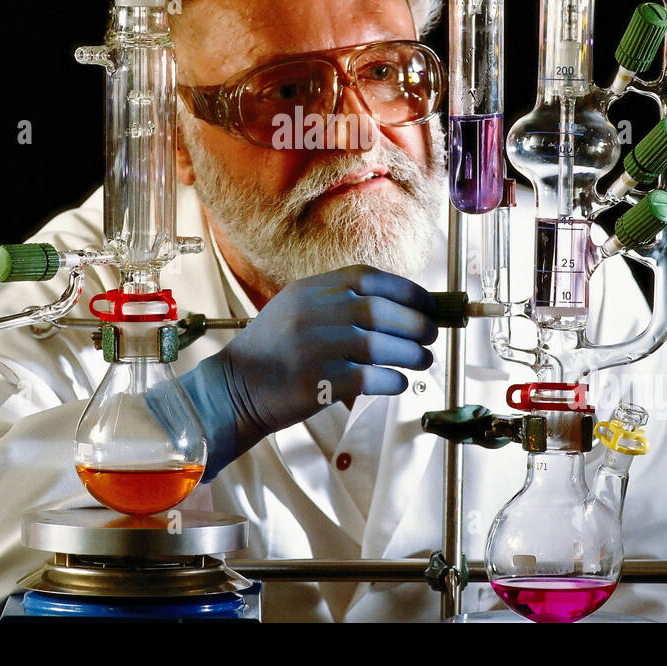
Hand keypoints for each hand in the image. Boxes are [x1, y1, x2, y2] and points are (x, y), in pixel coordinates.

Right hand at [179, 266, 436, 476]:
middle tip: (432, 334)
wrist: (234, 388)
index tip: (427, 303)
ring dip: (412, 354)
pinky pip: (372, 378)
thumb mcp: (297, 309)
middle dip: (417, 323)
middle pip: (382, 311)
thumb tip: (399, 306)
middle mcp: (315, 312)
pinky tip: (399, 383)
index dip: (406, 290)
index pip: (368, 277)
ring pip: (382, 345)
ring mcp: (317, 347)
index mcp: (311, 289)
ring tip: (424, 359)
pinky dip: (393, 381)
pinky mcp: (320, 382)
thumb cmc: (273, 350)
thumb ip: (337, 301)